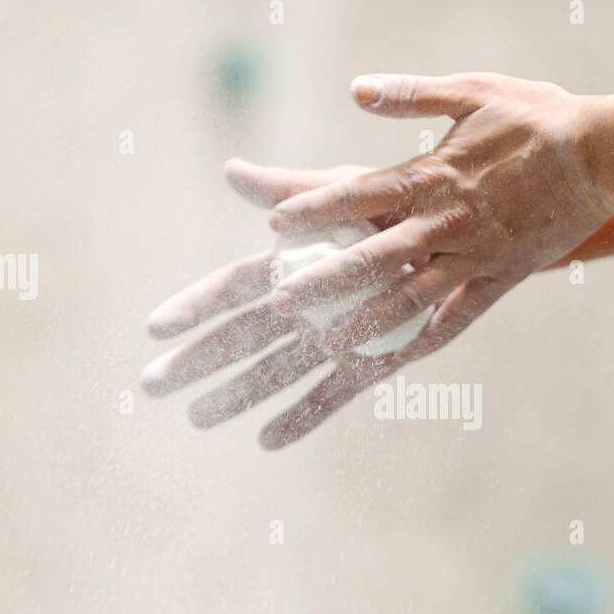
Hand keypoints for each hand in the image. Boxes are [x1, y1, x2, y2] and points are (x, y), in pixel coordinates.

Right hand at [142, 159, 482, 447]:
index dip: (194, 306)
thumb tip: (232, 172)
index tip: (155, 326)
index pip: (231, 290)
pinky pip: (334, 393)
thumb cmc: (398, 205)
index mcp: (291, 264)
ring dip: (237, 396)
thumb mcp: (345, 192)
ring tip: (197, 419)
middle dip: (197, 363)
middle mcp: (305, 306)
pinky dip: (303, 416)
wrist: (460, 233)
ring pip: (276, 373)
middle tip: (152, 386)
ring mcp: (334, 336)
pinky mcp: (370, 360)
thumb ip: (294, 191)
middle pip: (241, 339)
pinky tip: (267, 441)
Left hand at [266, 71, 613, 353]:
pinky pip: (457, 319)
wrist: (604, 155)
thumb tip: (357, 90)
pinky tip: (396, 363)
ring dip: (364, 319)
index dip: (316, 210)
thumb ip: (411, 96)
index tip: (276, 223)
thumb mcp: (473, 92)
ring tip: (326, 342)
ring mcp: (473, 257)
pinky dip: (425, 341)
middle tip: (281, 299)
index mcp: (432, 176)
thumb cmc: (538, 118)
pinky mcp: (500, 279)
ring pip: (408, 296)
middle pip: (373, 255)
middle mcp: (445, 222)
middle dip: (324, 278)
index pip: (361, 194)